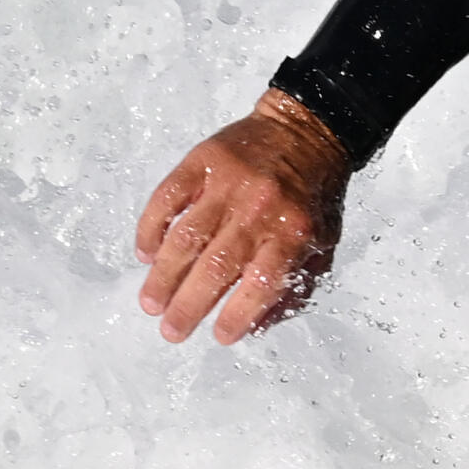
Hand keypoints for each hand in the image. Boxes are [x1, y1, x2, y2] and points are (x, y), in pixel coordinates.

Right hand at [136, 87, 350, 343]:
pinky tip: (145, 255)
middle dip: (189, 304)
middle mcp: (259, 209)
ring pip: (186, 236)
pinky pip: (167, 199)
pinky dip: (151, 229)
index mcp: (294, 232)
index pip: (263, 282)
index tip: (220, 336)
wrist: (306, 132)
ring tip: (150, 303)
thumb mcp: (323, 242)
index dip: (239, 313)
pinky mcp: (201, 162)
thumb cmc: (313, 196)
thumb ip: (296, 284)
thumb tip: (256, 325)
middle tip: (171, 330)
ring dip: (164, 275)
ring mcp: (227, 184)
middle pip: (217, 265)